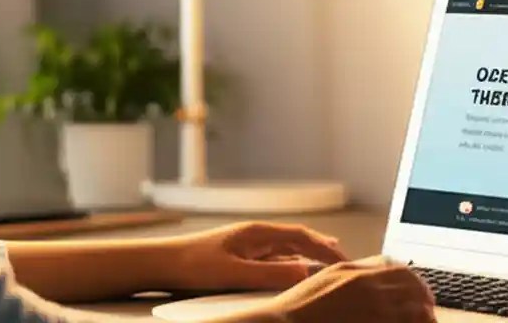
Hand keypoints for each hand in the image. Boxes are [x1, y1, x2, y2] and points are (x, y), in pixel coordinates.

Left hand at [168, 222, 348, 290]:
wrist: (161, 264)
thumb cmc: (192, 265)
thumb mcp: (233, 273)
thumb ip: (269, 274)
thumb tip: (304, 272)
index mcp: (257, 233)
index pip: (301, 236)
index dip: (325, 247)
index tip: (345, 259)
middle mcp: (256, 236)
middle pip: (298, 240)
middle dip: (323, 249)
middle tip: (346, 262)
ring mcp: (248, 247)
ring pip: (288, 250)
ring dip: (309, 257)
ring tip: (329, 264)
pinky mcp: (240, 258)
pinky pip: (274, 260)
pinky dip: (291, 266)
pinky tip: (297, 273)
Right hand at [258, 257, 436, 322]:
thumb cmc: (299, 309)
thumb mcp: (328, 277)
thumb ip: (355, 272)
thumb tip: (376, 272)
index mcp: (358, 273)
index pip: (401, 270)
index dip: (414, 282)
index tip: (419, 293)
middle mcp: (370, 290)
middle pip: (413, 290)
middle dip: (423, 300)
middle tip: (426, 313)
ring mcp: (375, 313)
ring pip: (416, 313)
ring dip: (422, 318)